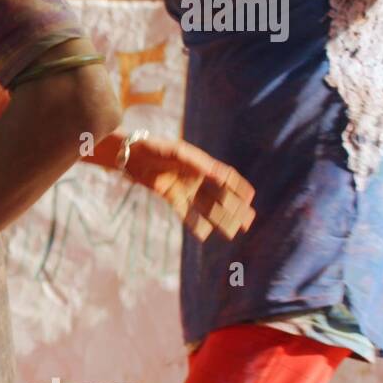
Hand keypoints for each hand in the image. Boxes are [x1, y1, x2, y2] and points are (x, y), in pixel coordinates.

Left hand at [124, 137, 256, 241]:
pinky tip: (204, 235)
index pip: (226, 177)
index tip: (251, 199)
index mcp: (202, 164)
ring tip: (231, 233)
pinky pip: (186, 213)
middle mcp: (196, 178)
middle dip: (235, 209)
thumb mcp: (179, 153)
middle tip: (248, 223)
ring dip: (219, 219)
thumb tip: (221, 177)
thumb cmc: (157, 148)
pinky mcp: (171, 197)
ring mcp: (185, 188)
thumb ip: (200, 164)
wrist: (132, 155)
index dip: (239, 188)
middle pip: (220, 196)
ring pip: (206, 207)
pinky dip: (195, 224)